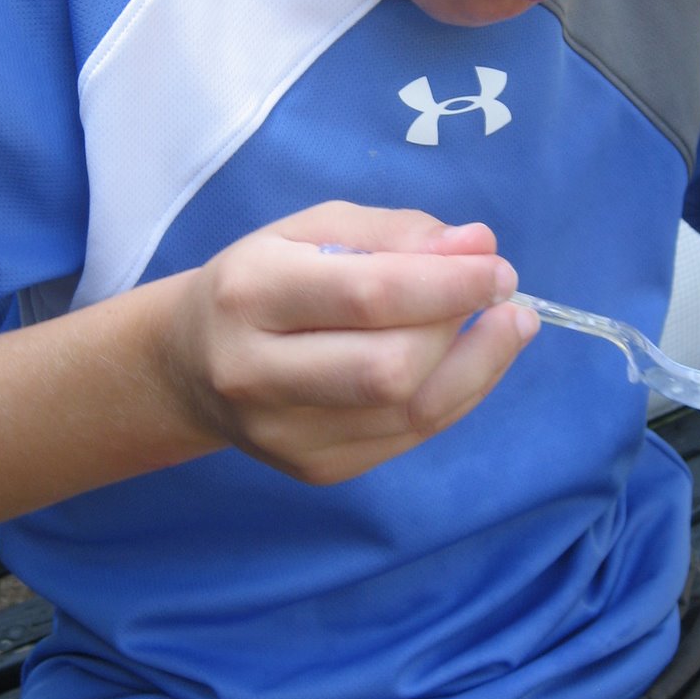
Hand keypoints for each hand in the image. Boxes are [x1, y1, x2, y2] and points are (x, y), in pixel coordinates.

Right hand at [157, 201, 536, 484]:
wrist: (191, 365)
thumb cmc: (264, 280)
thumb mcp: (312, 229)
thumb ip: (394, 232)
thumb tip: (477, 246)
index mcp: (250, 293)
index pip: (367, 296)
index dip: (448, 285)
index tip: (498, 267)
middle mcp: (256, 373)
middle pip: (388, 369)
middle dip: (461, 329)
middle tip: (501, 294)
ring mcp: (283, 434)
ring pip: (409, 412)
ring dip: (477, 366)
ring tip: (508, 326)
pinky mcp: (314, 469)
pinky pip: (409, 438)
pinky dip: (456, 396)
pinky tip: (470, 361)